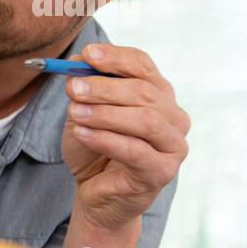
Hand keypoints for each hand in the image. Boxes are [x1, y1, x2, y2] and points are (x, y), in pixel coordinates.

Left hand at [61, 43, 189, 232]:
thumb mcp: (82, 113)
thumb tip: (76, 61)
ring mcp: (173, 145)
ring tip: (75, 113)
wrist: (96, 193)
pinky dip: (106, 140)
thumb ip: (84, 88)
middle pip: (144, 92)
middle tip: (72, 87)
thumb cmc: (93, 148)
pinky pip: (137, 151)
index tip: (87, 54)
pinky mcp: (163, 171)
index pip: (143, 66)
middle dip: (104, 87)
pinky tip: (82, 134)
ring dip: (105, 114)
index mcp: (158, 94)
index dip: (116, 58)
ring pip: (145, 120)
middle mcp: (173, 116)